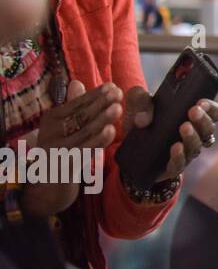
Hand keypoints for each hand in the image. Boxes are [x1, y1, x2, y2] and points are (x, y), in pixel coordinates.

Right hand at [21, 80, 122, 217]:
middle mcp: (50, 133)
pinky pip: (84, 151)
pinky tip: (110, 131)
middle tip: (118, 93)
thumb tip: (77, 83)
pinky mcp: (64, 166)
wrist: (47, 185)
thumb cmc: (62, 149)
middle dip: (100, 104)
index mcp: (51, 119)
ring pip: (83, 132)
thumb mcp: (65, 126)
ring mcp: (56, 150)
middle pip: (80, 116)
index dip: (95, 95)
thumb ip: (73, 106)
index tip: (112, 86)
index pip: (75, 104)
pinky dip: (97, 141)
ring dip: (101, 119)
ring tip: (118, 108)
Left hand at [122, 87, 217, 183]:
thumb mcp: (138, 104)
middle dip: (203, 120)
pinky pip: (180, 164)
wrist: (128, 149)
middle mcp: (194, 135)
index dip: (212, 108)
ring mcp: (185, 152)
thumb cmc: (141, 121)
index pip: (214, 113)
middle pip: (209, 129)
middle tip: (193, 111)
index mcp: (192, 117)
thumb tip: (143, 118)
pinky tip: (175, 147)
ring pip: (197, 146)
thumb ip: (139, 99)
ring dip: (193, 137)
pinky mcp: (173, 166)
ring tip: (184, 127)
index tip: (201, 102)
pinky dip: (179, 156)